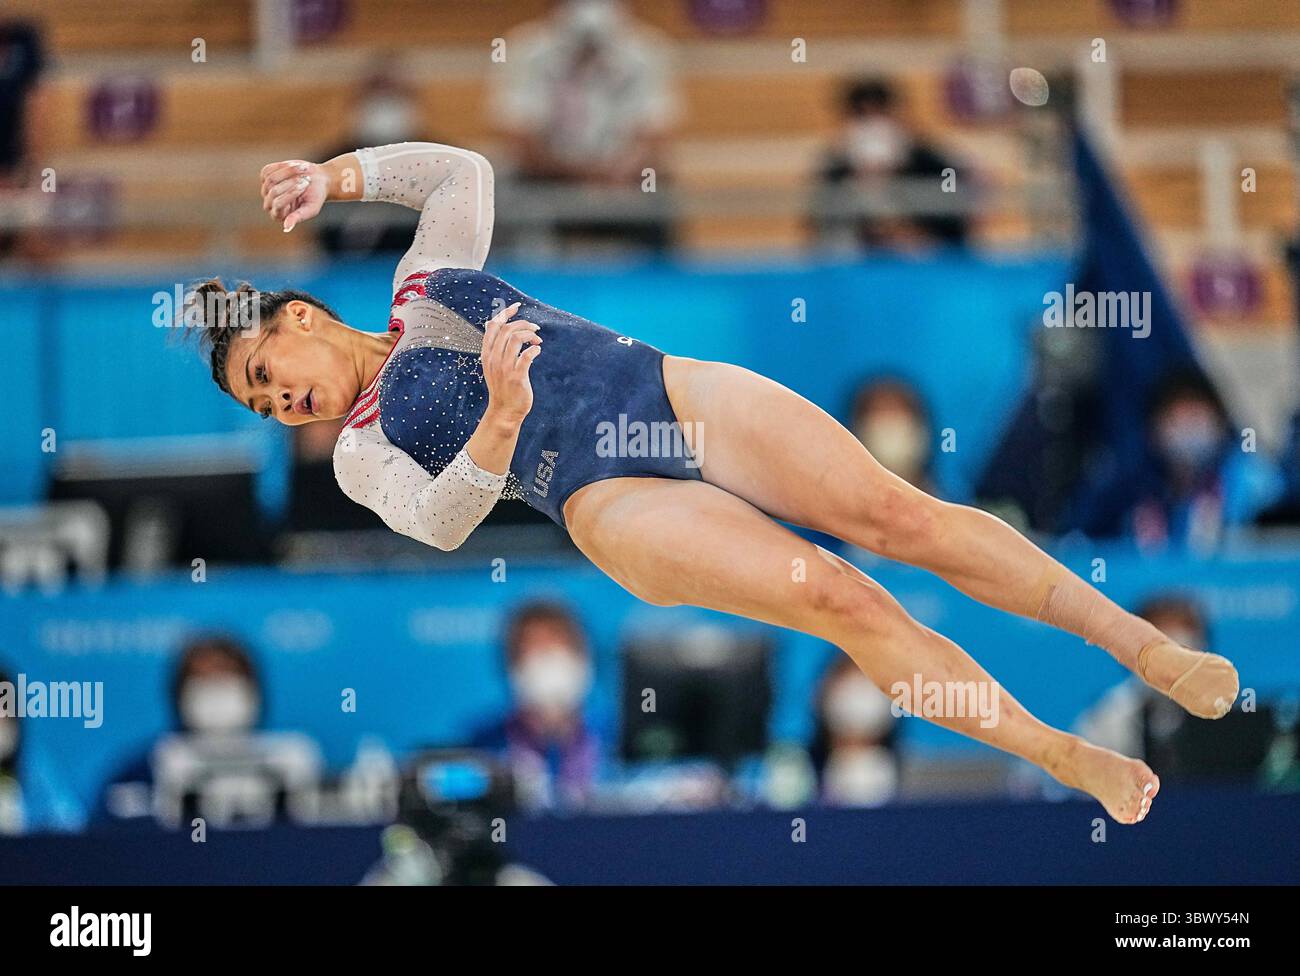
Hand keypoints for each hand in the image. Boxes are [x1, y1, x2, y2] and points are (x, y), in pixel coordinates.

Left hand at [259, 159, 328, 231]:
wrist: (318, 179)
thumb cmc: (316, 197)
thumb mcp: (310, 209)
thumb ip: (298, 217)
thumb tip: (286, 228)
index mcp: (279, 216)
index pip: (278, 203)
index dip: (291, 193)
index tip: (304, 186)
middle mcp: (269, 204)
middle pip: (274, 191)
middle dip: (291, 183)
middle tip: (306, 179)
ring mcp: (265, 190)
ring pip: (271, 179)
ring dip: (289, 172)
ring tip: (303, 171)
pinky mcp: (265, 176)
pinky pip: (268, 170)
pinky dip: (283, 167)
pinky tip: (294, 168)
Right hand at [481, 302, 540, 422]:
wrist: (504, 411)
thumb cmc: (502, 386)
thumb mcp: (491, 363)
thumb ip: (493, 344)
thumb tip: (493, 322)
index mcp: (487, 353)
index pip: (493, 325)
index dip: (505, 313)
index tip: (517, 307)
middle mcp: (493, 358)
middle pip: (507, 329)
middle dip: (524, 324)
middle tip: (535, 330)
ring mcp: (504, 367)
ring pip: (516, 338)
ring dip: (530, 335)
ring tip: (538, 341)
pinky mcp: (516, 376)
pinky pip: (526, 356)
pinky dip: (534, 350)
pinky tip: (537, 351)